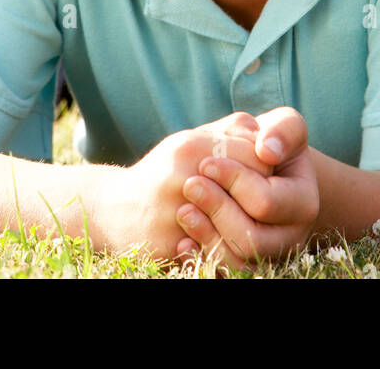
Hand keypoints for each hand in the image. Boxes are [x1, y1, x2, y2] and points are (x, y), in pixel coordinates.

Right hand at [96, 112, 272, 262]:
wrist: (113, 209)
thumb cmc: (164, 171)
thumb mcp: (191, 139)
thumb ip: (229, 130)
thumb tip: (263, 132)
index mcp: (192, 146)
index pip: (257, 156)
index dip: (266, 167)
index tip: (263, 173)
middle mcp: (183, 178)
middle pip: (251, 190)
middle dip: (259, 196)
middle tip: (256, 199)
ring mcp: (177, 215)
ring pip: (237, 225)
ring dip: (245, 223)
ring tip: (242, 219)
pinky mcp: (172, 246)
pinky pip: (216, 250)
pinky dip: (225, 246)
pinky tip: (224, 239)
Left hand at [175, 107, 319, 269]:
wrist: (260, 172)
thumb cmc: (272, 145)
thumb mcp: (285, 126)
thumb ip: (283, 131)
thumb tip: (267, 151)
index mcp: (304, 204)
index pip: (266, 202)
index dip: (234, 182)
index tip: (207, 162)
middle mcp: (290, 238)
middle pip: (252, 239)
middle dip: (217, 210)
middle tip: (190, 185)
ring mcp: (268, 257)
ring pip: (237, 262)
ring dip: (206, 237)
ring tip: (183, 210)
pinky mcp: (245, 266)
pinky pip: (223, 274)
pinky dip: (200, 259)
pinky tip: (182, 240)